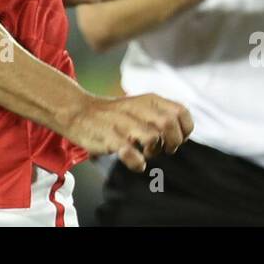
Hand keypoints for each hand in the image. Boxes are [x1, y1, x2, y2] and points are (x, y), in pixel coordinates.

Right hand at [60, 93, 193, 171]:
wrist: (78, 111)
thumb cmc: (114, 115)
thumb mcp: (140, 106)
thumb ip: (160, 115)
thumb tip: (181, 135)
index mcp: (150, 100)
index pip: (182, 112)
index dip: (184, 130)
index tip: (176, 139)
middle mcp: (138, 109)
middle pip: (170, 124)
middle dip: (172, 142)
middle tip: (164, 149)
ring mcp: (123, 123)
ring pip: (152, 137)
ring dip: (154, 151)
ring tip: (146, 153)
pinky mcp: (109, 136)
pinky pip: (129, 152)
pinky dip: (137, 162)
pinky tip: (135, 163)